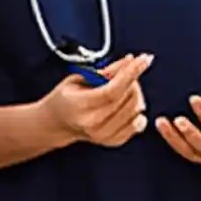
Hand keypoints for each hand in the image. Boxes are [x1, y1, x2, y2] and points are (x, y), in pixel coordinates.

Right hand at [38, 54, 153, 147]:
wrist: (56, 123)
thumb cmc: (65, 98)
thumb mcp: (78, 77)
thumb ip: (105, 71)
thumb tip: (129, 61)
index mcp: (80, 106)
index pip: (113, 90)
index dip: (131, 73)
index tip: (144, 59)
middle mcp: (93, 124)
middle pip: (127, 99)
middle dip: (133, 79)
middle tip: (126, 71)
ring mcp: (104, 135)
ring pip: (136, 111)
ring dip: (136, 94)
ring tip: (124, 87)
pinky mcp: (113, 141)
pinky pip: (138, 125)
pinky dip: (138, 111)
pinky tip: (128, 103)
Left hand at [156, 97, 200, 168]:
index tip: (193, 99)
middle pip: (200, 144)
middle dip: (188, 132)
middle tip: (176, 119)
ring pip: (187, 150)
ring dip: (172, 137)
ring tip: (160, 121)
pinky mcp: (197, 158)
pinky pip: (182, 151)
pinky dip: (170, 141)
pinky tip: (160, 127)